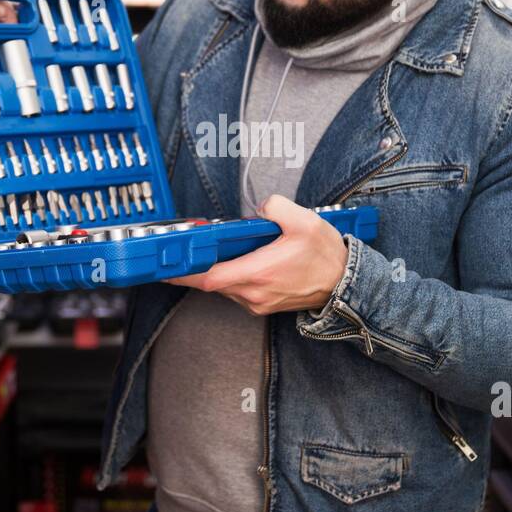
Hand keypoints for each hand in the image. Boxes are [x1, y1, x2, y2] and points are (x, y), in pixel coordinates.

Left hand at [166, 195, 347, 314]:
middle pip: (211, 282)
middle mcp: (254, 293)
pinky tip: (238, 262)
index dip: (184, 272)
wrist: (344, 284)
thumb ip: (277, 207)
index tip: (166, 267)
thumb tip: (261, 206)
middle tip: (186, 250)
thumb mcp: (305, 221)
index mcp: (259, 273)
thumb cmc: (326, 257)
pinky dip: (231, 277)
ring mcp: (257, 302)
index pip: (210, 277)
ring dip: (216, 271)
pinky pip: (237, 292)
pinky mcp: (262, 305)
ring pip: (224, 287)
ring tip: (215, 252)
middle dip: (197, 266)